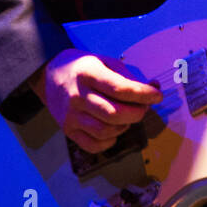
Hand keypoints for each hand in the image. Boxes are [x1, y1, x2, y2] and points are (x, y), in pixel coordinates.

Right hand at [30, 48, 161, 153]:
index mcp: (88, 74)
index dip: (143, 94)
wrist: (49, 75)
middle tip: (145, 107)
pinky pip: (93, 144)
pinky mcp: (68, 130)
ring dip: (125, 126)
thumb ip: (127, 75)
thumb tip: (153, 87)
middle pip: (114, 113)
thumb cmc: (83, 67)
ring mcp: (71, 115)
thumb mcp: (104, 61)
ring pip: (105, 130)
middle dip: (137, 113)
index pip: (120, 88)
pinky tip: (115, 129)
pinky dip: (110, 141)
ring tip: (128, 117)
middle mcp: (77, 96)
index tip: (157, 95)